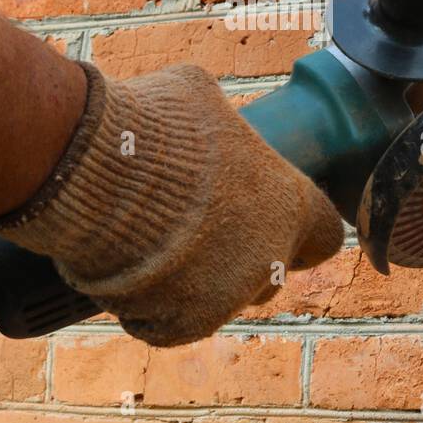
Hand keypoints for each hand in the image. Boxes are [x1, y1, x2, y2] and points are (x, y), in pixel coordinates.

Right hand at [0, 63, 343, 346]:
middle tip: (199, 227)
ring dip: (193, 279)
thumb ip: (220, 124)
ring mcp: (224, 299)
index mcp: (286, 205)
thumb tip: (208, 123)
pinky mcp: (177, 325)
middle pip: (270, 272)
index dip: (303, 227)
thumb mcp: (199, 98)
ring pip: (217, 300)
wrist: (96, 171)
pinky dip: (150, 305)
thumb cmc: (154, 125)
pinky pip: (169, 322)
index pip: (326, 233)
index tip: (275, 218)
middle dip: (242, 256)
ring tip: (149, 240)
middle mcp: (266, 260)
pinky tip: (126, 270)